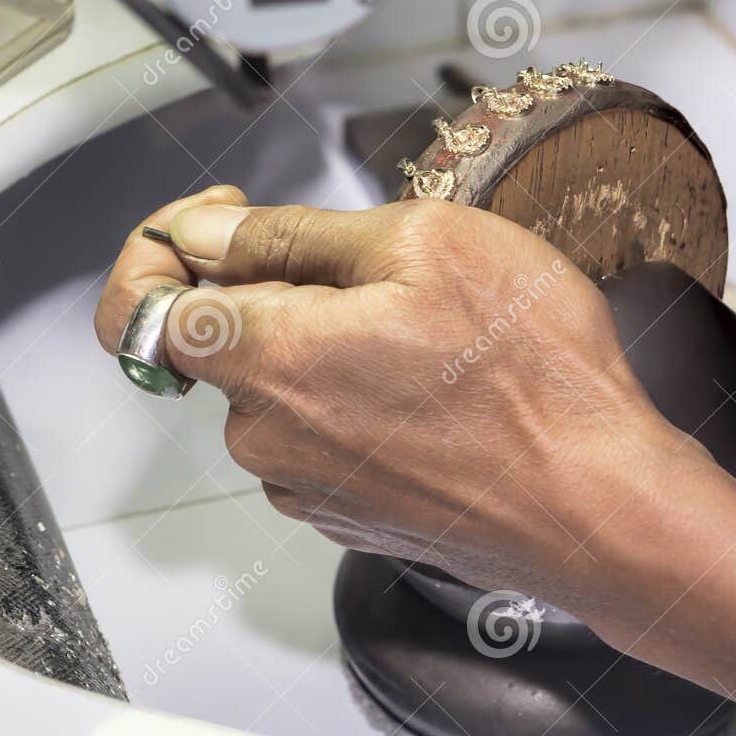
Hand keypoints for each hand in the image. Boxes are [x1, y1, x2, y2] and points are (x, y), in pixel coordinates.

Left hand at [94, 187, 715, 618]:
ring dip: (325, 341)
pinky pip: (321, 431)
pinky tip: (434, 381)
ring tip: (427, 327)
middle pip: (220, 337)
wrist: (602, 507)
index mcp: (267, 358)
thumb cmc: (534, 376)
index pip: (134, 308)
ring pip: (279, 383)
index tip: (217, 223)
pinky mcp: (349, 512)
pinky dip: (355, 394)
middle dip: (274, 284)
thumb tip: (203, 231)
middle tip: (371, 262)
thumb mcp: (422, 244)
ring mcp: (307, 484)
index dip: (160, 247)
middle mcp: (267, 436)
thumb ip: (288, 235)